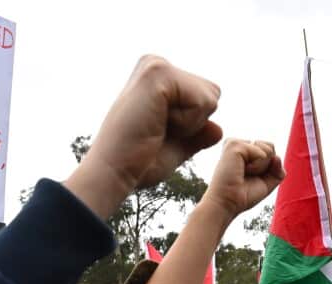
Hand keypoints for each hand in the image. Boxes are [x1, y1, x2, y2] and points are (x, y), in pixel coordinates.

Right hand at [66, 56, 222, 218]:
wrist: (113, 172)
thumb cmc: (139, 163)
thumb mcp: (176, 148)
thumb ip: (196, 136)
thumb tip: (217, 128)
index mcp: (158, 78)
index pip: (208, 97)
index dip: (194, 125)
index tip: (160, 132)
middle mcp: (156, 63)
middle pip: (213, 93)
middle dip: (196, 122)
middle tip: (158, 131)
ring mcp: (157, 65)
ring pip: (211, 97)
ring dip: (191, 123)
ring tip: (156, 127)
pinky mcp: (158, 73)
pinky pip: (202, 102)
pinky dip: (187, 123)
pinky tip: (157, 124)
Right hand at [200, 139, 284, 222]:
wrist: (228, 203)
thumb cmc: (243, 195)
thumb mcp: (267, 183)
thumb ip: (278, 170)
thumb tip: (277, 157)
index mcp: (244, 150)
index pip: (270, 151)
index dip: (267, 169)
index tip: (249, 178)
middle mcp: (239, 144)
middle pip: (271, 148)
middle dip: (266, 166)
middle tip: (247, 176)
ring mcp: (236, 143)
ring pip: (269, 149)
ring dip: (261, 167)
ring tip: (243, 173)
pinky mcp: (234, 145)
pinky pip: (262, 153)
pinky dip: (257, 167)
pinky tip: (241, 170)